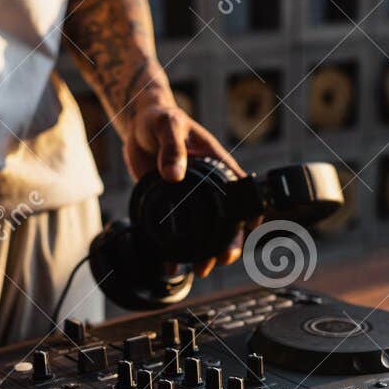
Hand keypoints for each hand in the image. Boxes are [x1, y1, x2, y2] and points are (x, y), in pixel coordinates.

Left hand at [122, 91, 247, 277]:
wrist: (138, 125)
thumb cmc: (160, 119)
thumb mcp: (168, 126)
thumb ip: (172, 148)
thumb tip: (174, 175)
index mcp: (216, 164)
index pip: (242, 191)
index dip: (250, 212)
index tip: (250, 229)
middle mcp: (207, 186)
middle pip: (226, 219)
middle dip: (229, 242)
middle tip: (222, 258)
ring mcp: (189, 199)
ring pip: (204, 231)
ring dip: (205, 253)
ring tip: (201, 269)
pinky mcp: (170, 206)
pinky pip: (176, 231)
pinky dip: (174, 251)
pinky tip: (172, 265)